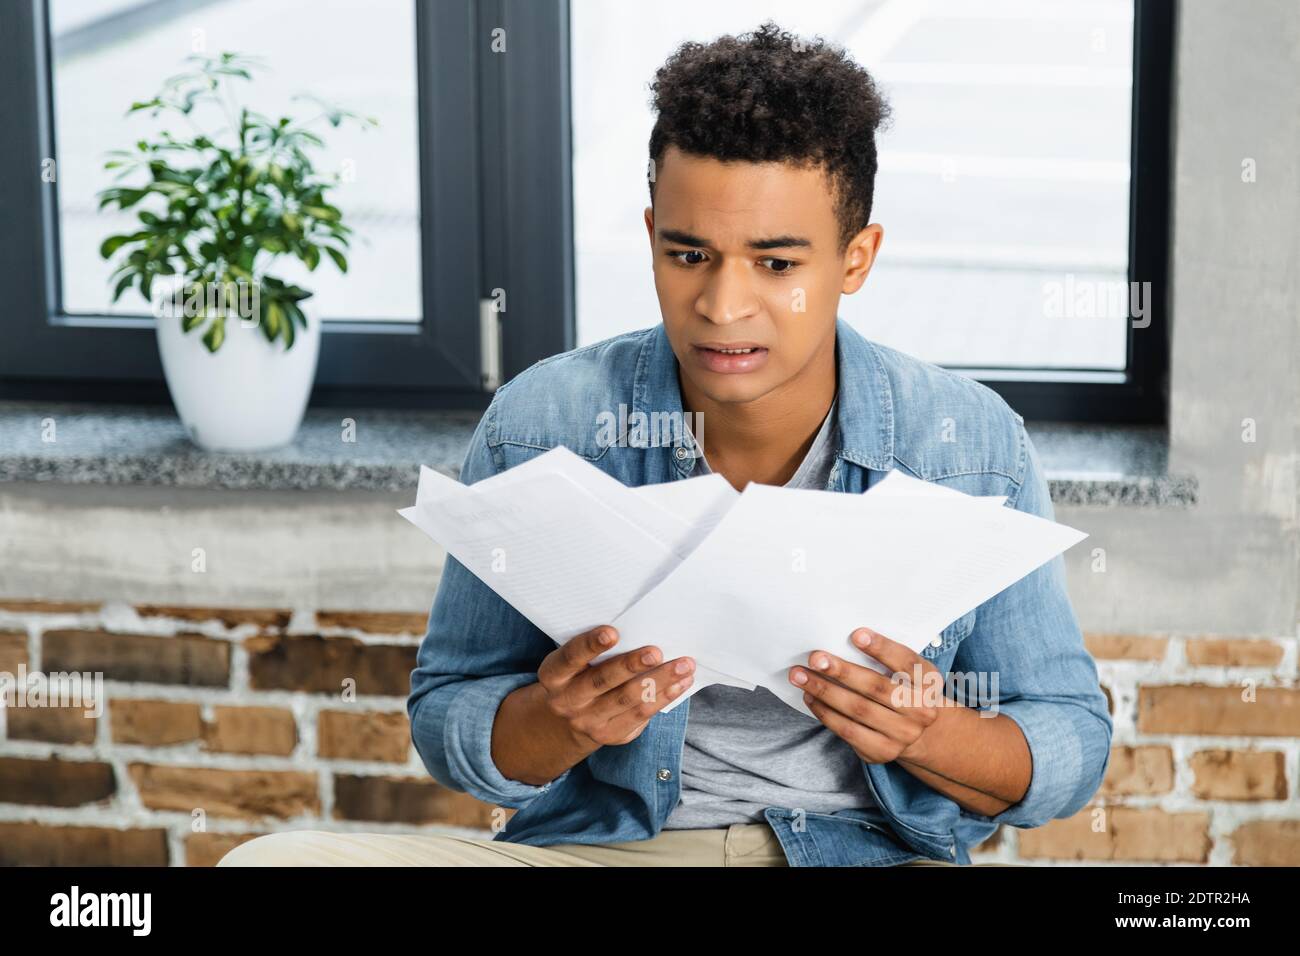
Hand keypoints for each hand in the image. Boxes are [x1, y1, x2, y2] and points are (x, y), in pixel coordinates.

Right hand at [536, 625, 694, 748]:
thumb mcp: (569, 664)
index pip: (570, 657)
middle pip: (603, 681)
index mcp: (554, 675)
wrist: (562, 723)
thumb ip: (592, 650)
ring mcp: (589, 721)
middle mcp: (568, 700)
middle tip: (656, 651)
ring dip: (660, 681)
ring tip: (684, 665)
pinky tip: (681, 684)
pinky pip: (640, 715)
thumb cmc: (575, 676)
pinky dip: (663, 698)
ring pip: (627, 700)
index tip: (612, 632)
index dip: (590, 645)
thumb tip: (639, 627)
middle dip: (631, 665)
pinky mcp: (611, 734)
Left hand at [788, 626, 944, 763]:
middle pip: (877, 688)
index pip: (907, 662)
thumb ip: (889, 658)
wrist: (921, 734)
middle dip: (842, 671)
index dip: (882, 648)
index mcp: (929, 684)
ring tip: (800, 676)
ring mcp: (903, 735)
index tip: (856, 634)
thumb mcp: (910, 673)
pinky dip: (825, 713)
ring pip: (858, 710)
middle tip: (815, 658)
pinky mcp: (882, 751)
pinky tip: (810, 698)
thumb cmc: (905, 691)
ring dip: (824, 691)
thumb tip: (844, 638)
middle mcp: (921, 712)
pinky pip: (848, 730)